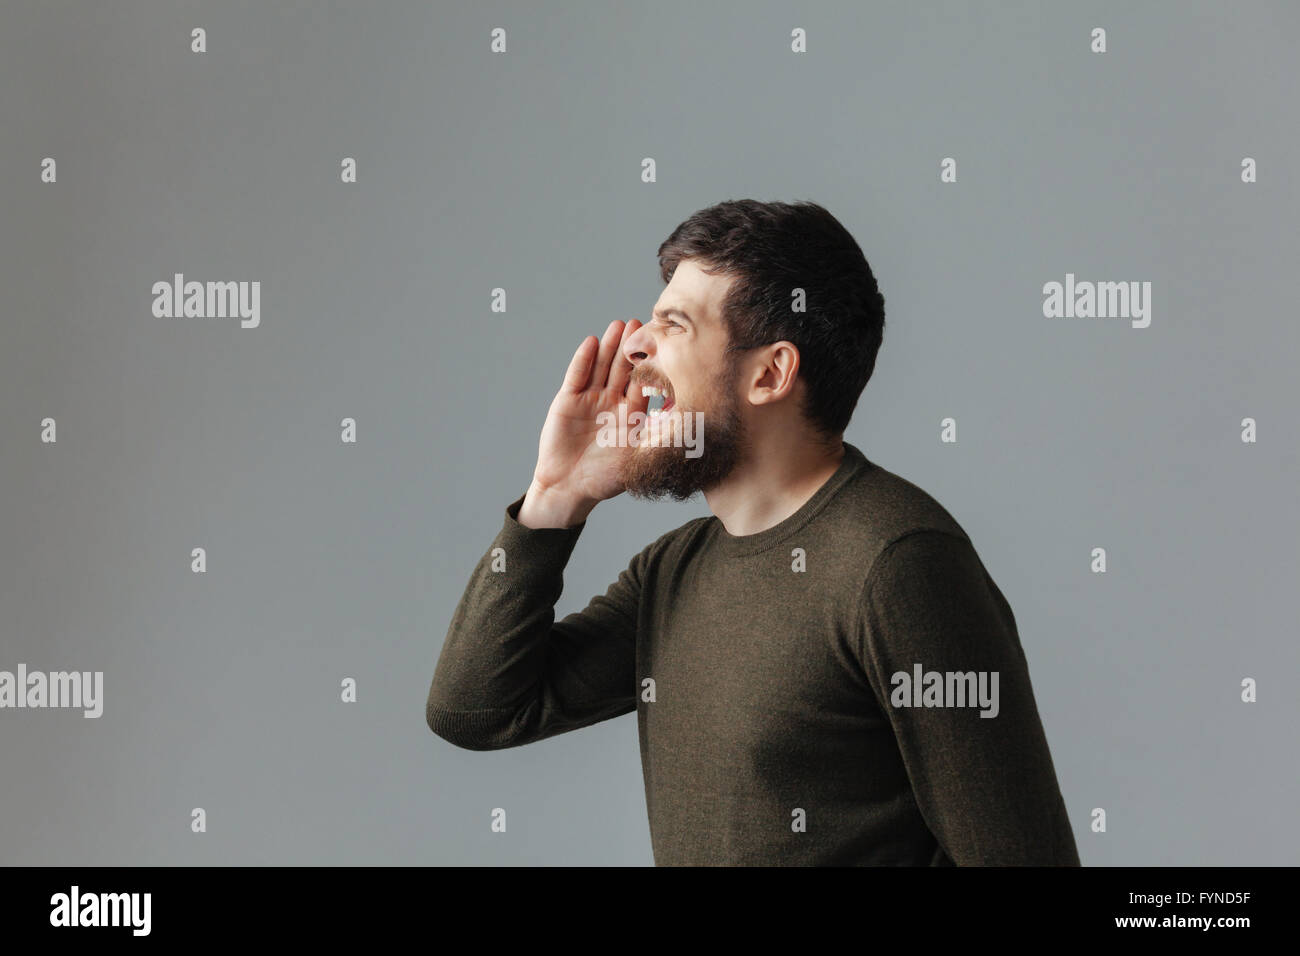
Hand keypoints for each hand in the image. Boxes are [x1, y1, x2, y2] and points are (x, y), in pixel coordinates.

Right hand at [518, 319, 647, 527]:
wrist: (569, 488)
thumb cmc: (605, 478)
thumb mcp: (638, 458)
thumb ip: (658, 438)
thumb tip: (691, 426)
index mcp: (630, 414)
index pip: (643, 383)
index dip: (651, 365)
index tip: (663, 346)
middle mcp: (611, 402)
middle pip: (622, 369)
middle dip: (631, 347)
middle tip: (641, 324)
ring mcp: (589, 399)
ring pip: (601, 367)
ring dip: (609, 346)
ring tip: (619, 325)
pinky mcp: (567, 400)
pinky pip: (577, 376)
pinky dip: (583, 359)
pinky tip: (591, 342)